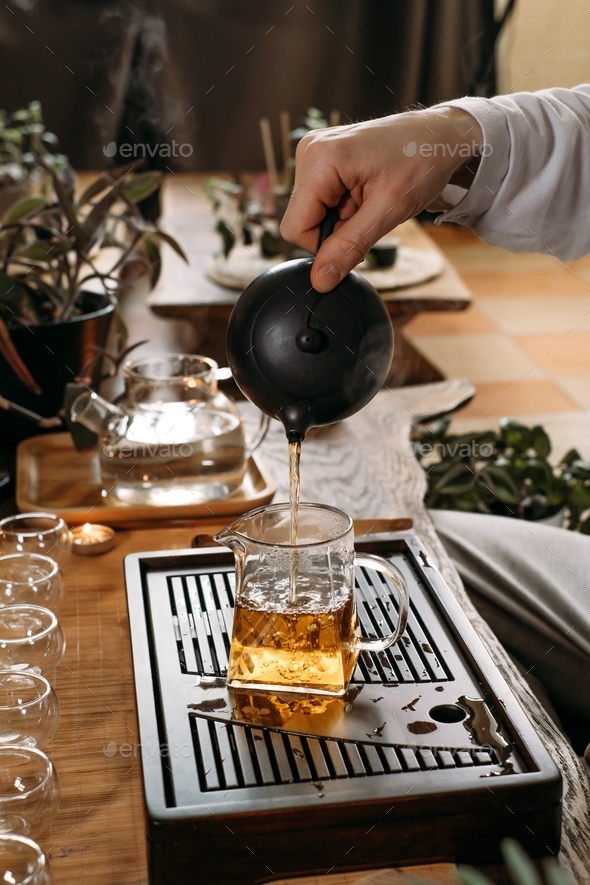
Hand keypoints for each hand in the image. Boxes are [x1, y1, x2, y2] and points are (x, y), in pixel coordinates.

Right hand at [280, 107, 481, 291]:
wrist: (439, 137)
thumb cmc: (421, 161)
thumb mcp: (388, 211)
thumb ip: (349, 247)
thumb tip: (320, 280)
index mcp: (319, 159)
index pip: (295, 227)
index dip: (323, 244)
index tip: (357, 232)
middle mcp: (309, 151)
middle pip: (301, 220)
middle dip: (335, 228)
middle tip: (370, 211)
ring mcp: (314, 153)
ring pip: (312, 213)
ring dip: (342, 218)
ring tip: (371, 199)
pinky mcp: (322, 159)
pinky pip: (320, 201)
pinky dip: (343, 207)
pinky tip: (365, 193)